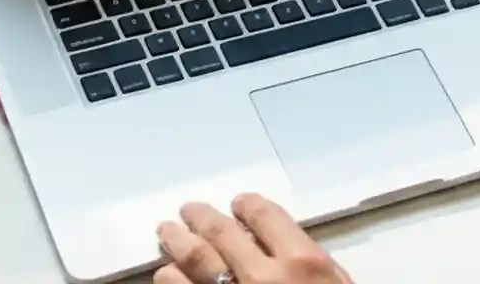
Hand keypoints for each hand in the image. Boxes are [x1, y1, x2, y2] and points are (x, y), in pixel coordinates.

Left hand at [155, 194, 351, 283]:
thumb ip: (313, 269)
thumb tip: (283, 247)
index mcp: (304, 265)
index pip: (267, 218)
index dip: (248, 206)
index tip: (238, 203)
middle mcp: (264, 278)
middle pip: (222, 234)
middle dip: (200, 218)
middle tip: (187, 211)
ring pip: (194, 263)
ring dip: (177, 247)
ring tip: (168, 237)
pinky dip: (171, 283)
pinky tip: (166, 276)